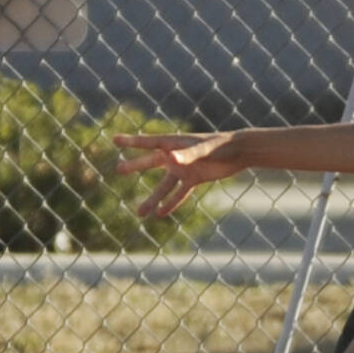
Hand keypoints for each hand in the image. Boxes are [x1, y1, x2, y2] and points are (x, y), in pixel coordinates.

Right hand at [113, 131, 244, 216]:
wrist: (239, 152)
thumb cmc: (220, 145)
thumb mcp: (203, 150)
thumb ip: (187, 155)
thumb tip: (170, 159)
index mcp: (174, 143)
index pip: (148, 143)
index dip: (131, 141)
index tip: (115, 139)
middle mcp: (175, 156)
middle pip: (150, 163)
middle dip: (134, 166)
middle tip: (117, 170)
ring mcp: (183, 168)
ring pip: (163, 186)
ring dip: (152, 199)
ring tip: (140, 213)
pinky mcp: (193, 179)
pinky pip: (179, 193)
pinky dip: (171, 203)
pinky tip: (161, 214)